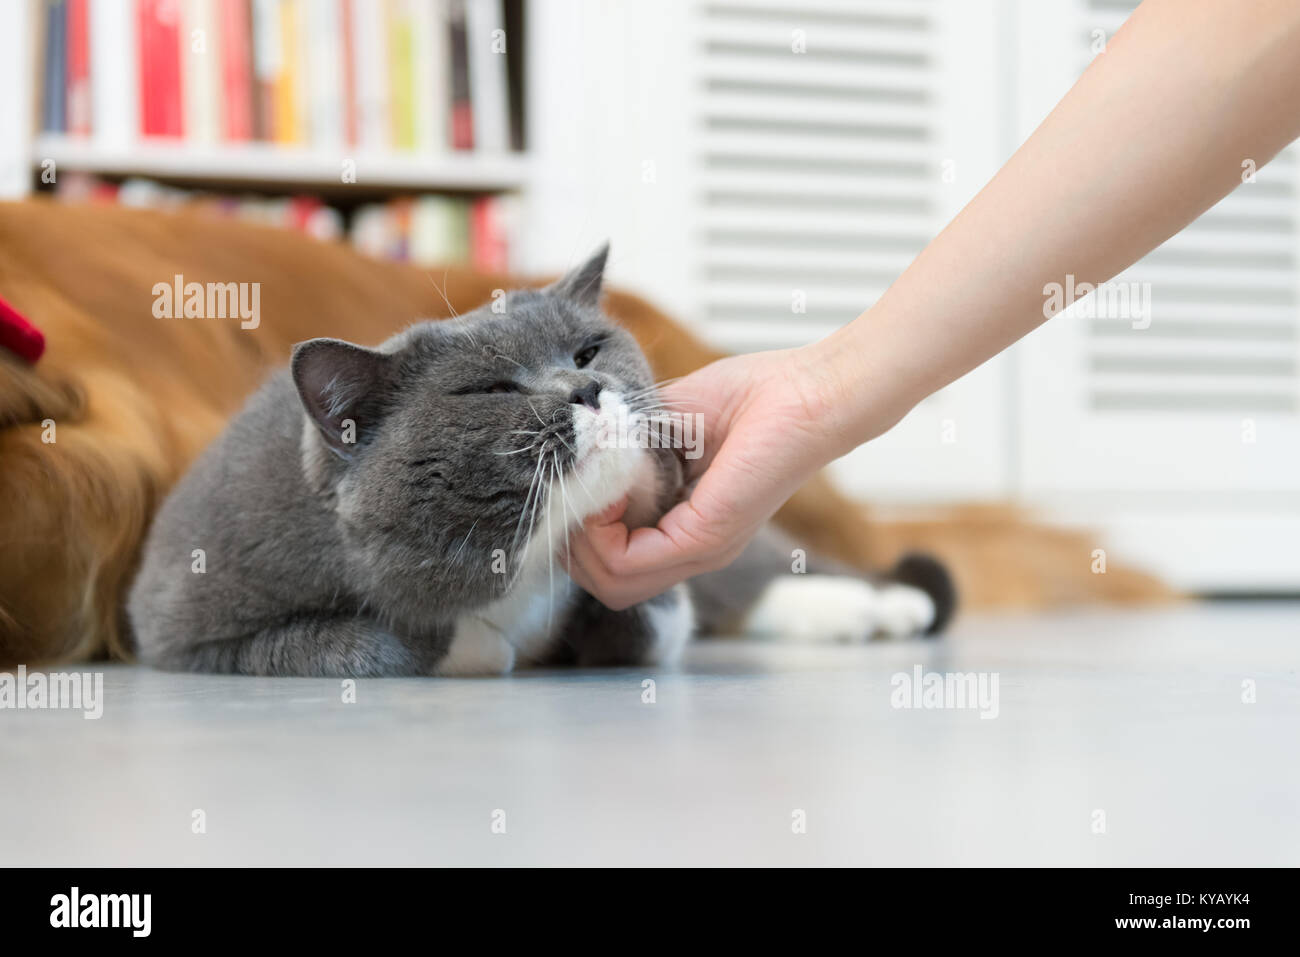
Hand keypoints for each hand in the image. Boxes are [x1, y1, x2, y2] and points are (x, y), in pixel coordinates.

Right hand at [564, 343, 858, 609]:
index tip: (579, 477)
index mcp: (688, 529)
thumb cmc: (754, 397)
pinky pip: (629, 561)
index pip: (613, 563)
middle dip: (573, 539)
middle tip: (574, 487)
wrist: (811, 390)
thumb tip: (575, 451)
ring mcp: (702, 549)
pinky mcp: (706, 536)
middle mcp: (695, 550)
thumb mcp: (668, 421)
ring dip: (584, 536)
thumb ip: (625, 445)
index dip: (582, 528)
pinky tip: (609, 482)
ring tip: (591, 484)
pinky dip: (602, 526)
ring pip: (613, 584)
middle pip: (607, 584)